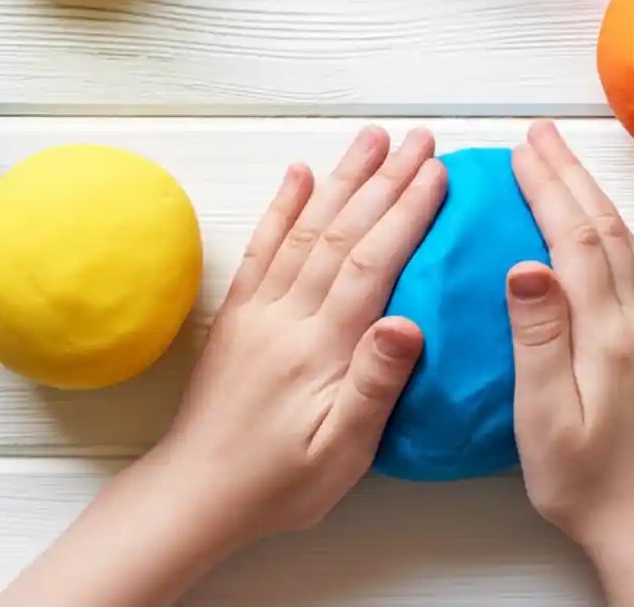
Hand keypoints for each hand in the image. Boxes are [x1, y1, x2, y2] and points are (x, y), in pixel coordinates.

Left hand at [0, 127, 448, 606]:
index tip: (437, 172)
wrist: (195, 494)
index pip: (372, 263)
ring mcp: (258, 309)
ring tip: (371, 139)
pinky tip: (299, 174)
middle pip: (342, 231)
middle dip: (383, 180)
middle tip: (418, 138)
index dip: (406, 213)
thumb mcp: (342, 452)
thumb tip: (408, 321)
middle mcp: (287, 315)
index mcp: (320, 347)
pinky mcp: (238, 315)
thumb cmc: (280, 483)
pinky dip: (281, 206)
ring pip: (305, 228)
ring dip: (341, 179)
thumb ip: (375, 385)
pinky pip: (262, 248)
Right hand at [506, 121, 633, 605]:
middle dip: (572, 176)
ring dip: (596, 199)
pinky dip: (619, 234)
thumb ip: (537, 338)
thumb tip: (526, 262)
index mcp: (611, 333)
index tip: (522, 150)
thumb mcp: (544, 420)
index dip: (549, 188)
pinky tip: (605, 228)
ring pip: (630, 244)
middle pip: (606, 229)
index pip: (576, 239)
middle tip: (541, 134)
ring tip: (566, 166)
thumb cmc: (585, 482)